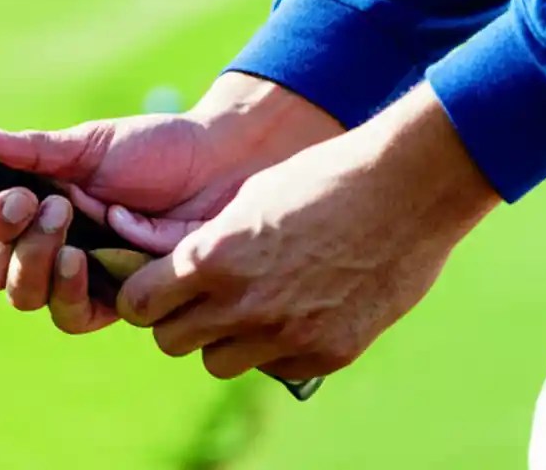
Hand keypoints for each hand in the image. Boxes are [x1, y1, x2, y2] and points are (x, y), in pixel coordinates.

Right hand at [0, 72, 343, 334]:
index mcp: (39, 203)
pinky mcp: (119, 300)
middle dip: (11, 245)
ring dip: (35, 267)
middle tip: (44, 209)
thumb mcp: (90, 144)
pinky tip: (83, 262)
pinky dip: (68, 291)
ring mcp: (84, 275)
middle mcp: (53, 243)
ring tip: (68, 238)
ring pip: (29, 297)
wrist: (223, 166)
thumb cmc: (160, 148)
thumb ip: (32, 149)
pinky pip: (73, 315)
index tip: (14, 200)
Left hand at [116, 83, 501, 380]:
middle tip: (201, 300)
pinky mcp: (327, 354)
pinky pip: (276, 368)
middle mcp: (243, 304)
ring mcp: (286, 335)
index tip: (156, 288)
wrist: (405, 190)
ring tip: (252, 306)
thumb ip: (207, 245)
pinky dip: (278, 348)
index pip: (140, 304)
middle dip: (179, 321)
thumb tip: (177, 275)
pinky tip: (300, 310)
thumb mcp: (246, 200)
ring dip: (226, 340)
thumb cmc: (321, 179)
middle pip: (171, 342)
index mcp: (212, 258)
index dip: (144, 296)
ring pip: (219, 363)